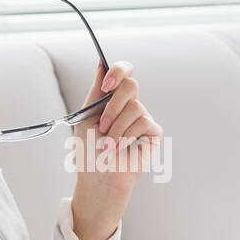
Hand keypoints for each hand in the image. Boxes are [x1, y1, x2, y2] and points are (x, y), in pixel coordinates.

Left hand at [70, 59, 163, 239]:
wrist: (97, 175)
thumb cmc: (89, 149)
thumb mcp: (87, 115)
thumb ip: (96, 90)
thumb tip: (101, 64)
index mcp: (114, 98)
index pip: (125, 71)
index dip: (118, 72)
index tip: (106, 86)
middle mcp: (130, 105)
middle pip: (131, 85)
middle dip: (112, 107)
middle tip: (102, 126)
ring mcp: (143, 118)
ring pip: (135, 107)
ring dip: (116, 128)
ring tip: (108, 145)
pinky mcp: (152, 132)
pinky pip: (143, 122)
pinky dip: (127, 136)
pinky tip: (119, 149)